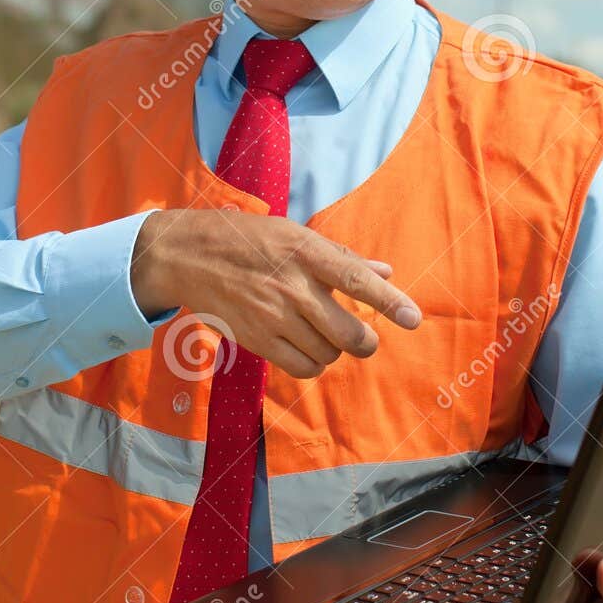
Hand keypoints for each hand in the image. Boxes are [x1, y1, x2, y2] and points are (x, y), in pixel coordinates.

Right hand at [131, 207, 422, 379]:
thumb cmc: (250, 240)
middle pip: (349, 334)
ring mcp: (274, 317)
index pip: (357, 280)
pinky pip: (303, 367)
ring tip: (323, 334)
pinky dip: (314, 364)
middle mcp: (293, 287)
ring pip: (329, 354)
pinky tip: (308, 348)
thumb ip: (343, 258)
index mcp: (307, 253)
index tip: (413, 318)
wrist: (189, 256)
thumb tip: (387, 273)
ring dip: (335, 350)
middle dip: (365, 342)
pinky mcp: (258, 340)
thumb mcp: (296, 234)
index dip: (389, 301)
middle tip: (363, 337)